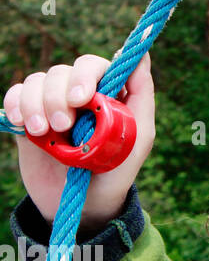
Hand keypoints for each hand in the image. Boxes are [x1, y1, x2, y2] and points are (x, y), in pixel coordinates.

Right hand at [5, 53, 155, 229]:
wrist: (84, 206)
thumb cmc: (117, 169)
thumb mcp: (139, 136)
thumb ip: (142, 94)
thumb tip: (142, 54)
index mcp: (108, 93)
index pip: (94, 66)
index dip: (85, 76)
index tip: (83, 99)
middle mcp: (80, 94)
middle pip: (63, 71)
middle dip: (59, 95)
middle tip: (63, 125)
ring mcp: (53, 104)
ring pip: (37, 81)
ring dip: (37, 104)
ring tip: (43, 132)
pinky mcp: (28, 119)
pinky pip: (15, 94)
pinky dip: (15, 104)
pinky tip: (22, 124)